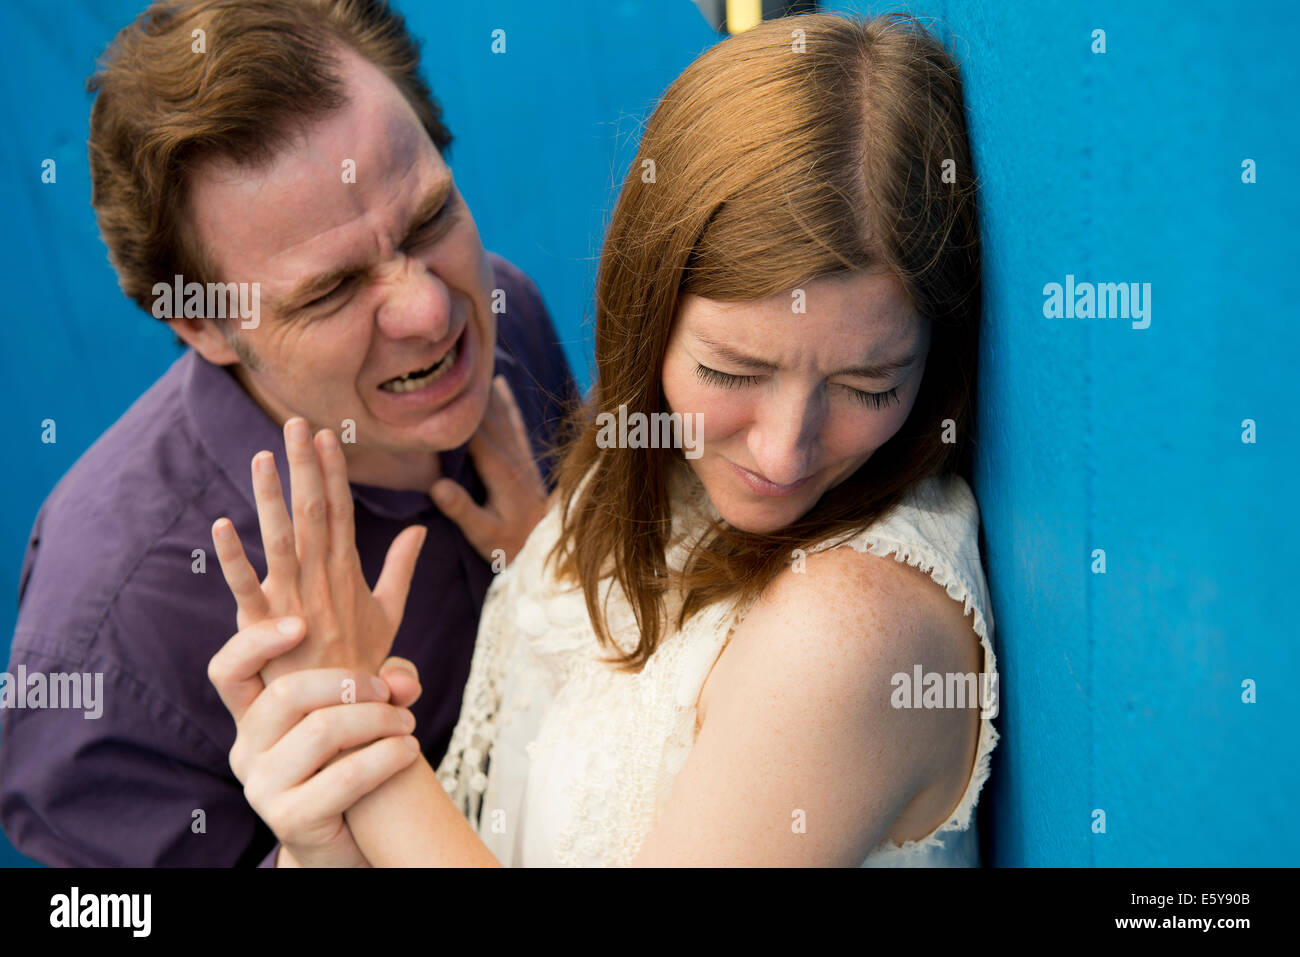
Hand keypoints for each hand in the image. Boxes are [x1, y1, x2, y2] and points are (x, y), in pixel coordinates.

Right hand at [208, 617, 421, 866]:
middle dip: (350, 683)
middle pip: (287, 694)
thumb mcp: (363, 716)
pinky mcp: (288, 819)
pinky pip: (344, 777)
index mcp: (254, 717)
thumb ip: (385, 684)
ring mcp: (262, 787)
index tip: (300, 625)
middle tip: (388, 693)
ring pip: (322, 732)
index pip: (228, 671)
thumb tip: (401, 678)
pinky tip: (409, 752)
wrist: (350, 839)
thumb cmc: (353, 764)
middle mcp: (247, 749)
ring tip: (408, 724)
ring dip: (378, 721)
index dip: (254, 642)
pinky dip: (386, 758)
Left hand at [210, 417, 427, 686]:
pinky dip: (234, 558)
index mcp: (348, 571)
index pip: (341, 509)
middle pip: (315, 511)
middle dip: (305, 466)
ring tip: (261, 456)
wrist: (349, 715)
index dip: (333, 471)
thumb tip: (420, 528)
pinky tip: (220, 525)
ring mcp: (297, 602)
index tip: (326, 434)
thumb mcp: (390, 612)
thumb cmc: (365, 665)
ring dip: (273, 497)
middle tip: (295, 422)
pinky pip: (249, 588)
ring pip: (285, 539)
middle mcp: (324, 580)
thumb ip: (401, 567)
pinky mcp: (270, 627)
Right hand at [431, 374, 546, 565]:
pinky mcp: (524, 459)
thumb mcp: (484, 534)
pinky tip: (500, 383)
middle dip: (466, 392)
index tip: (432, 387)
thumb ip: (463, 509)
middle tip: (445, 360)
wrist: (549, 547)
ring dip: (484, 389)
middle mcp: (511, 457)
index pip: (472, 432)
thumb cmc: (512, 544)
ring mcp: (520, 455)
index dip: (454, 410)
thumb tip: (437, 485)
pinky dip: (506, 401)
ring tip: (469, 361)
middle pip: (486, 417)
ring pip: (501, 413)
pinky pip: (514, 422)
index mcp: (499, 471)